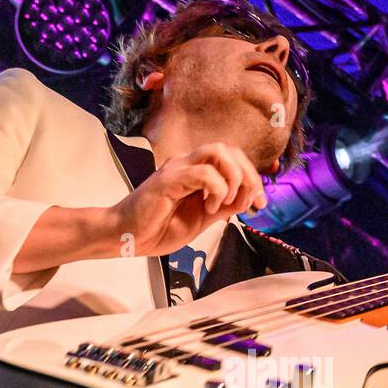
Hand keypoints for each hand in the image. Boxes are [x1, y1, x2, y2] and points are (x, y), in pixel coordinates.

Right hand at [104, 143, 267, 257]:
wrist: (127, 237)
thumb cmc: (157, 228)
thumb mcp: (201, 220)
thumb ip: (222, 207)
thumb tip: (246, 199)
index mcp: (195, 171)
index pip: (232, 158)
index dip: (252, 177)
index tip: (260, 203)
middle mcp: (187, 163)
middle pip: (229, 149)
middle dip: (249, 175)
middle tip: (250, 201)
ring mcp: (177, 168)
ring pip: (218, 152)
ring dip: (233, 178)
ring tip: (225, 202)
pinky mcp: (169, 179)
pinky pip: (204, 173)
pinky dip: (216, 190)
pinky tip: (209, 207)